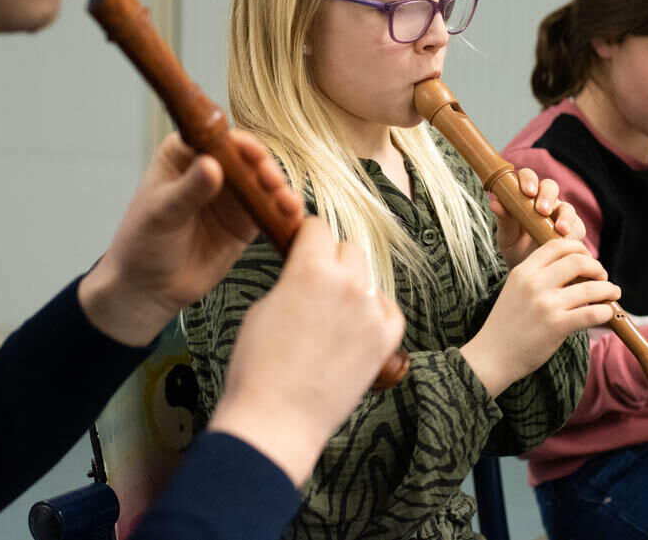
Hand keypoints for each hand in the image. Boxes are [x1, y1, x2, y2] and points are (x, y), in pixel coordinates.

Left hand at [79, 130, 302, 345]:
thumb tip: (212, 165)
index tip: (253, 155)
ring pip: (264, 183)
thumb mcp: (162, 214)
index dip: (239, 144)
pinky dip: (285, 213)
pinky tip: (293, 218)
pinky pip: (271, 212)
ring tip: (286, 204)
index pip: (218, 138)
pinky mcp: (246, 221)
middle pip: (248, 158)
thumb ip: (189, 190)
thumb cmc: (143, 243)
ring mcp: (232, 195)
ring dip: (280, 190)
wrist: (148, 288)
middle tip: (271, 182)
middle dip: (266, 167)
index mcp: (184, 154)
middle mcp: (213, 168)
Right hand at [209, 217, 404, 485]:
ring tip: (333, 312)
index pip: (319, 228)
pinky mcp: (386, 342)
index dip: (307, 237)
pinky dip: (377, 312)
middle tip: (316, 283)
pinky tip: (358, 323)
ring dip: (353, 286)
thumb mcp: (263, 305)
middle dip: (332, 259)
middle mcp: (349, 284)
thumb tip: (305, 272)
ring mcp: (372, 313)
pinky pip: (390, 310)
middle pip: (349, 249)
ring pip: (370, 278)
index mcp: (312, 269)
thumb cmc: (257, 366)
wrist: (276, 420)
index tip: (303, 247)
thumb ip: (292, 279)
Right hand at [461, 239, 618, 397]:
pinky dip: (605, 312)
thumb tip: (574, 268)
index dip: (578, 248)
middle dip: (597, 267)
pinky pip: (592, 313)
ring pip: (590, 287)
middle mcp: (534, 283)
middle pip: (577, 261)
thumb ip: (538, 277)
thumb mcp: (516, 290)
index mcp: (523, 271)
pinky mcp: (556, 326)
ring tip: (613, 293)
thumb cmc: (507, 324)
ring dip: (608, 289)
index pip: (557, 246)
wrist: (492, 355)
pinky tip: (606, 313)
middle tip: (602, 276)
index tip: (587, 258)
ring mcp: (546, 304)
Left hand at [489, 167, 585, 269]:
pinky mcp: (575, 229)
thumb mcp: (507, 237)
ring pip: (567, 206)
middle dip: (547, 196)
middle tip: (542, 210)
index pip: (528, 177)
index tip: (527, 192)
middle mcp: (545, 201)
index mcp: (525, 196)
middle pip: (550, 187)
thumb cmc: (516, 250)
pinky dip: (573, 231)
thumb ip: (503, 220)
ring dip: (564, 216)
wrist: (532, 274)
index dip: (528, 179)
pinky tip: (567, 239)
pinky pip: (578, 226)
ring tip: (560, 230)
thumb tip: (495, 203)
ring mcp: (561, 214)